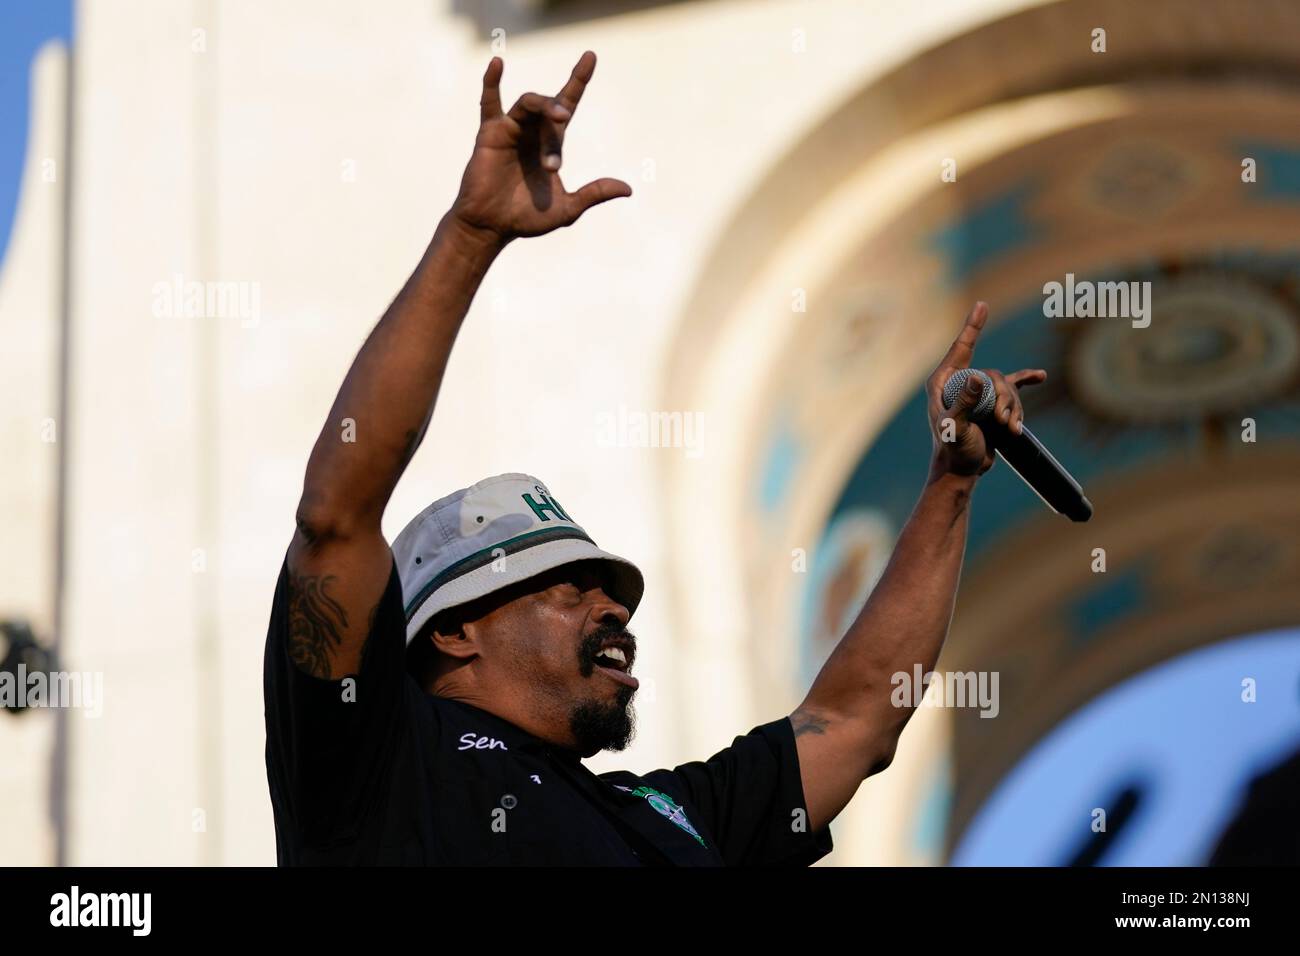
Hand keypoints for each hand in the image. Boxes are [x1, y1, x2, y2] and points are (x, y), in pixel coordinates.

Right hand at [450, 51, 630, 244]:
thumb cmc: (526, 218)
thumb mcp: (567, 208)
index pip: (568, 103)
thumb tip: (629, 189)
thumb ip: (594, 194)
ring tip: (559, 117)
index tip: (590, 57)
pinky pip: (489, 103)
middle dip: (559, 115)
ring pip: (529, 103)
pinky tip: (497, 65)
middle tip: (560, 140)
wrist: (492, 227)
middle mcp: (532, 130)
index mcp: (551, 142)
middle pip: (551, 108)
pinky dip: (491, 82)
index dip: (578, 80)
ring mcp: (511, 129)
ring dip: (544, 107)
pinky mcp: (490, 134)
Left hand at [925, 302, 1047, 478]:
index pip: (961, 348)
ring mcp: (977, 392)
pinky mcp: (991, 403)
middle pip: (995, 375)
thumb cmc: (952, 449)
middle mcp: (960, 382)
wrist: (961, 469)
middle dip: (1005, 398)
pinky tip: (1040, 376)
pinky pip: (1013, 386)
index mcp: (943, 382)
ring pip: (1007, 387)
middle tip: (1003, 421)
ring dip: (1014, 408)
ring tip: (1009, 429)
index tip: (982, 304)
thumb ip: (965, 404)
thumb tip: (979, 376)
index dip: (973, 326)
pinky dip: (1026, 382)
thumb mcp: (956, 428)